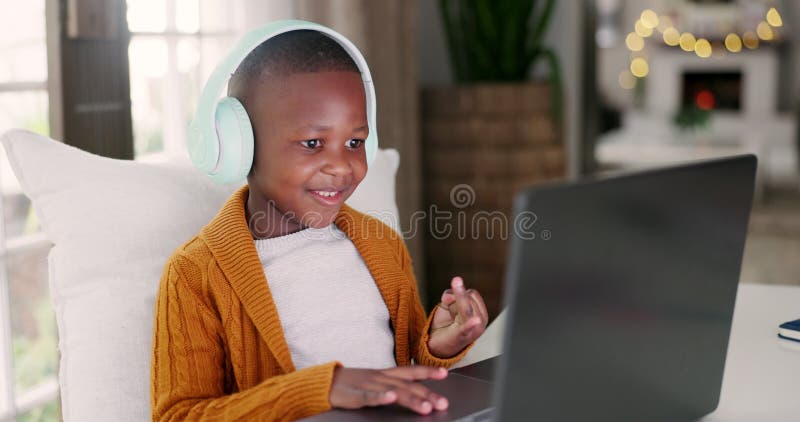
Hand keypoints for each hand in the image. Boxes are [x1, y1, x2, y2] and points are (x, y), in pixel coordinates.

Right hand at [329, 366, 449, 413]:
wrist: (325, 382)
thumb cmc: (352, 384)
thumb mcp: (376, 382)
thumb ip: (393, 386)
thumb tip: (416, 393)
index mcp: (385, 374)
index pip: (410, 371)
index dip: (428, 372)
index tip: (445, 374)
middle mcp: (380, 377)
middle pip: (407, 385)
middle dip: (427, 394)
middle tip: (442, 403)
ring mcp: (368, 385)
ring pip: (393, 391)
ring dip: (411, 398)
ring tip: (425, 407)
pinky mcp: (355, 395)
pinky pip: (368, 396)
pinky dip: (380, 396)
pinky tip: (389, 398)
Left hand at [428, 276, 487, 357]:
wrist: (439, 345)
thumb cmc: (447, 324)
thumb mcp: (448, 305)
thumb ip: (449, 296)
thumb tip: (449, 297)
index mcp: (480, 313)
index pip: (473, 294)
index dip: (460, 293)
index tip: (453, 304)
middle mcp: (481, 321)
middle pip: (469, 299)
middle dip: (455, 302)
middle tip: (451, 313)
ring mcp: (473, 330)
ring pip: (465, 308)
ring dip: (452, 309)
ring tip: (451, 317)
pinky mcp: (461, 336)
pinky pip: (467, 328)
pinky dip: (470, 324)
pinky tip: (475, 320)